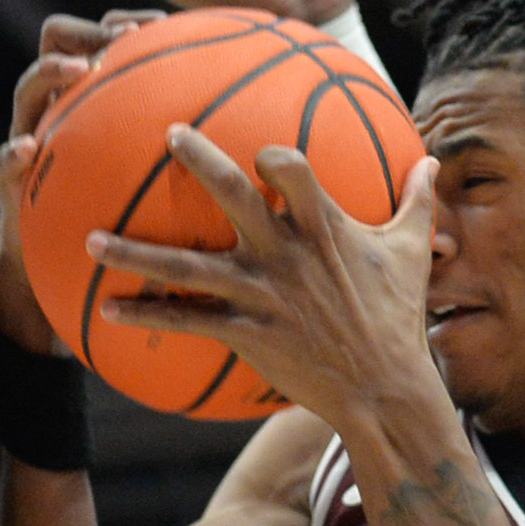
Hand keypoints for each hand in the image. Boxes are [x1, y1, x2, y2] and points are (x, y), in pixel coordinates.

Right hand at [0, 9, 162, 352]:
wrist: (61, 274)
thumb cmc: (118, 225)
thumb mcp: (150, 187)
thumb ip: (180, 153)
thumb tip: (251, 133)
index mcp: (91, 102)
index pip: (102, 38)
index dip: (127, 22)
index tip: (164, 23)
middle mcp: (58, 110)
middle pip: (58, 41)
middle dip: (87, 31)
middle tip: (120, 40)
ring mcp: (28, 138)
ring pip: (28, 88)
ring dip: (50, 73)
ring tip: (79, 71)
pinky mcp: (9, 181)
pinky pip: (4, 161)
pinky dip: (13, 152)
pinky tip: (28, 150)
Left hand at [91, 129, 440, 435]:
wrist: (383, 392)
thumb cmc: (398, 320)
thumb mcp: (413, 254)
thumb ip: (417, 203)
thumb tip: (435, 162)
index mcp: (325, 228)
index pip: (294, 170)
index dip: (272, 153)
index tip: (253, 141)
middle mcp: (286, 254)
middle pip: (234, 196)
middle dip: (199, 160)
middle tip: (168, 133)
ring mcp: (261, 294)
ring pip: (188, 264)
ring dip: (134, 251)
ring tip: (89, 238)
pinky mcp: (245, 332)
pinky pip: (185, 319)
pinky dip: (145, 313)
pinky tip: (107, 307)